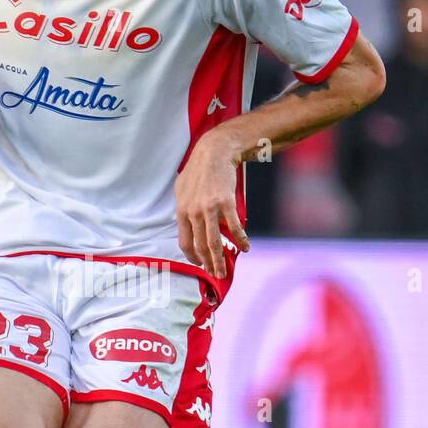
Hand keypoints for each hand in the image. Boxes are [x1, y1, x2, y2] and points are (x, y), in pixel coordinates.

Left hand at [175, 128, 249, 277]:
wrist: (214, 152)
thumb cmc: (198, 169)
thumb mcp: (182, 188)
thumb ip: (183, 207)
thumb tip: (184, 221)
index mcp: (182, 211)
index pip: (185, 243)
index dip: (193, 257)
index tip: (200, 264)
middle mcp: (193, 213)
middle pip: (201, 246)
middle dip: (209, 264)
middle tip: (216, 274)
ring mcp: (210, 209)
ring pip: (215, 242)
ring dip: (221, 260)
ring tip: (225, 270)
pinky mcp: (226, 203)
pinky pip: (234, 228)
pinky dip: (241, 240)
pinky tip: (245, 247)